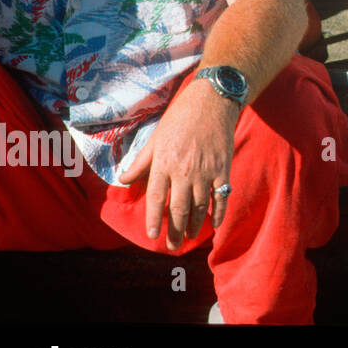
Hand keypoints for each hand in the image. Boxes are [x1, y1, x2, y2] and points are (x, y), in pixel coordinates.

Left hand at [119, 80, 239, 250]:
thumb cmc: (181, 117)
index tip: (152, 235)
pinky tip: (215, 224)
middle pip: (179, 208)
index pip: (156, 198)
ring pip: (200, 206)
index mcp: (164, 163)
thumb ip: (141, 161)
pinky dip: (219, 212)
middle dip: (175, 230)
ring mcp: (206, 170)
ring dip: (195, 225)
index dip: (153, 219)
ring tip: (190, 237)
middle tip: (172, 246)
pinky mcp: (223, 168)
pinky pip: (221, 196)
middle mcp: (184, 170)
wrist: (212, 101)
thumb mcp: (156, 138)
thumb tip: (123, 179)